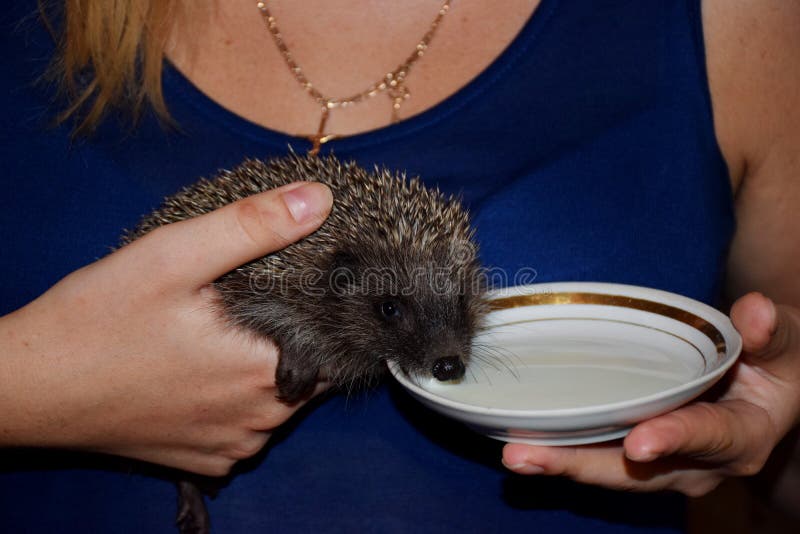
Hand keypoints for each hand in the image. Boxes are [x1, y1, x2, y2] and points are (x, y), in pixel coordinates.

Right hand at [0, 181, 332, 476]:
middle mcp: (259, 420)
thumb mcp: (174, 256)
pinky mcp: (204, 460)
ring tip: (233, 334)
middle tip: (258, 305)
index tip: (304, 288)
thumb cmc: (96, 322)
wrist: (29, 389)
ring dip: (270, 370)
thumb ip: (252, 227)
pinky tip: (207, 373)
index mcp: (265, 371)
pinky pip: (246, 428)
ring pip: (282, 402)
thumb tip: (318, 200)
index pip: (335, 342)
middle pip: (313, 372)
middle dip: (298, 337)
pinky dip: (239, 401)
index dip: (325, 312)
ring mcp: (231, 446)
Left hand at [502, 292, 799, 495]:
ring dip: (561, 462)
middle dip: (582, 465)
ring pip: (609, 470)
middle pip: (638, 471)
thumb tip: (753, 311)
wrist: (764, 381)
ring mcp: (664, 462)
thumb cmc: (774, 360)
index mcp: (742, 437)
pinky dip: (563, 451)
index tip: (638, 442)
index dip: (674, 438)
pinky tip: (524, 443)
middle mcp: (699, 462)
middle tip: (528, 457)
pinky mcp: (637, 453)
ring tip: (515, 456)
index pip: (708, 438)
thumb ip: (770, 330)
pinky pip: (599, 456)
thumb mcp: (784, 341)